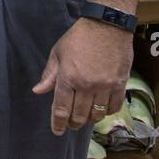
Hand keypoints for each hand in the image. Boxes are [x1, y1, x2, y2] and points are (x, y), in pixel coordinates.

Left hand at [32, 17, 132, 135]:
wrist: (107, 27)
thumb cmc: (78, 38)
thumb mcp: (57, 53)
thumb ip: (49, 75)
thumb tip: (38, 91)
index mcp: (68, 78)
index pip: (61, 108)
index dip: (58, 123)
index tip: (57, 131)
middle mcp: (87, 86)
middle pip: (79, 115)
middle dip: (73, 123)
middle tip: (70, 124)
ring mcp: (105, 86)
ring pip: (97, 114)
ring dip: (89, 119)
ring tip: (84, 118)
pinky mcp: (120, 84)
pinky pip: (114, 106)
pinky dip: (106, 112)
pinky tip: (101, 110)